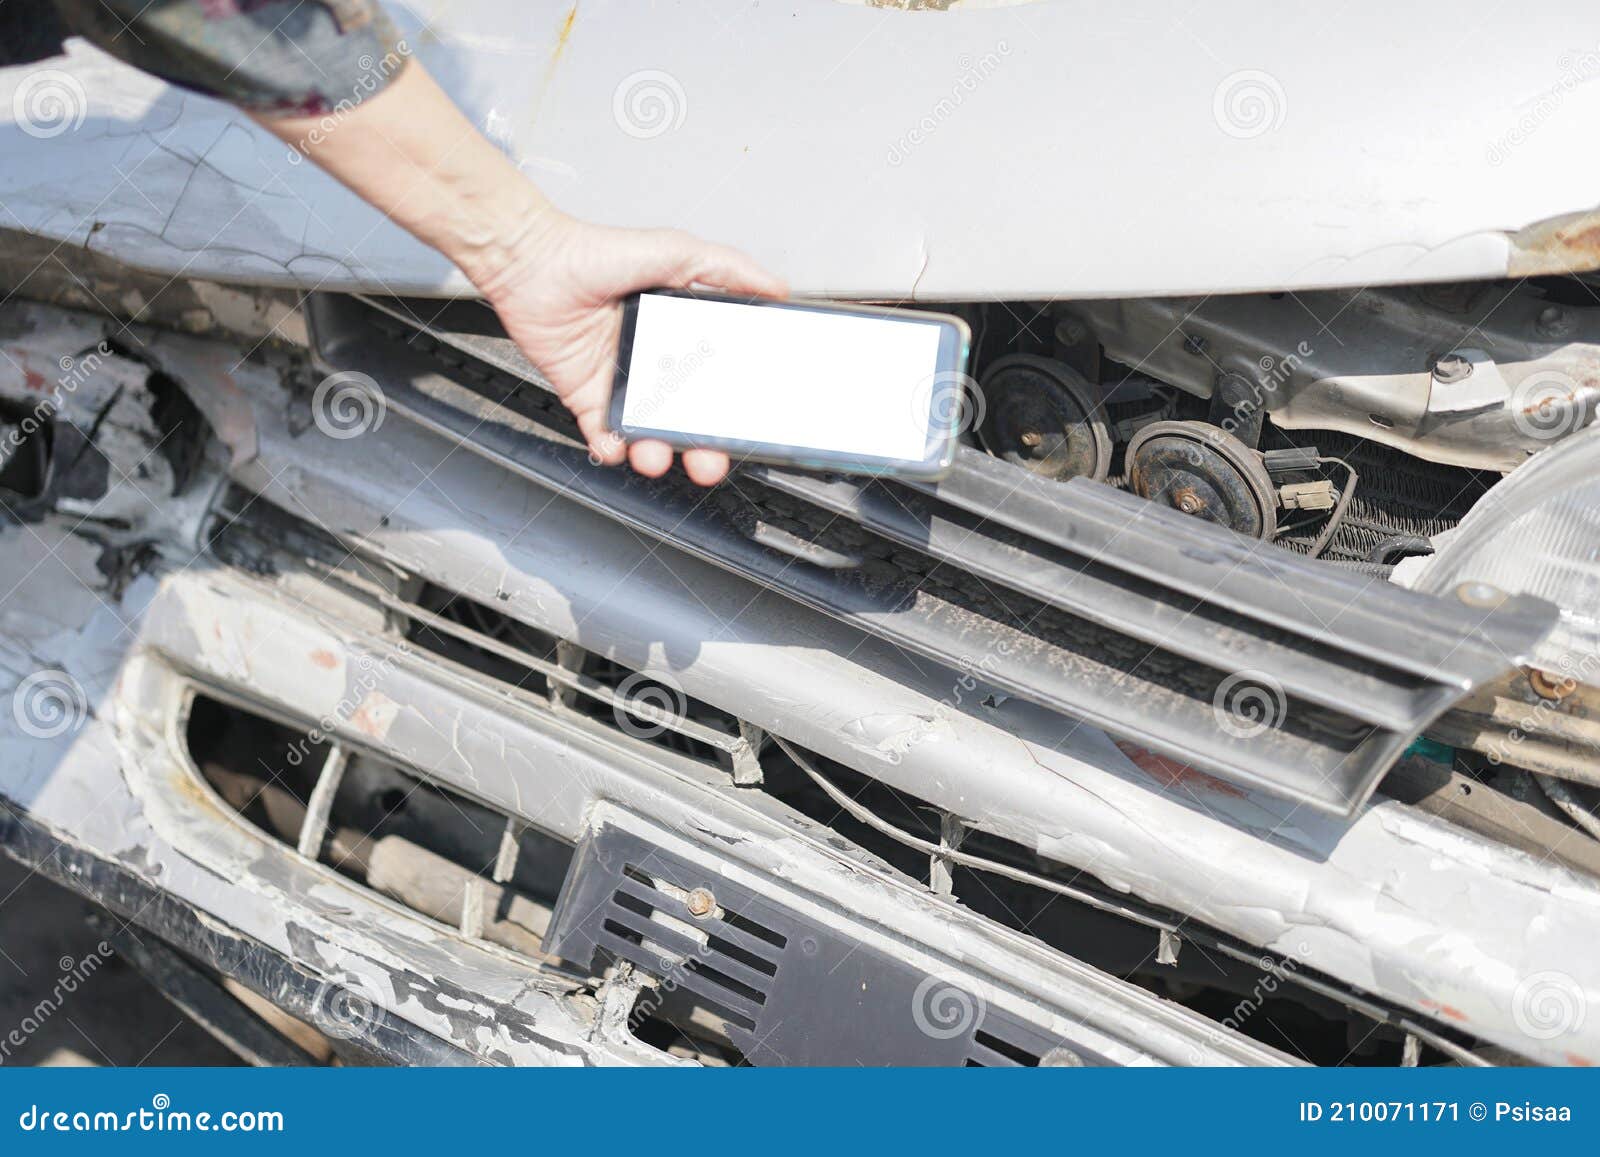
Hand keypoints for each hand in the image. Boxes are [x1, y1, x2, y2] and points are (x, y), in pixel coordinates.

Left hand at [475, 214, 786, 485]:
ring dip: (658, 453)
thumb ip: (728, 269)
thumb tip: (775, 287)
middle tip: (709, 460)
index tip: (746, 426)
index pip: (716, 384)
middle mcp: (653, 365)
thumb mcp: (677, 252)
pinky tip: (619, 446)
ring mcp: (620, 384)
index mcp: (679, 338)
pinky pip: (604, 433)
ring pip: (648, 435)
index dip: (733, 409)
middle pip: (687, 422)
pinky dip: (612, 446)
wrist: (533, 263)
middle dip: (702, 450)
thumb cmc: (596, 253)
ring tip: (658, 455)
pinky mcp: (586, 397)